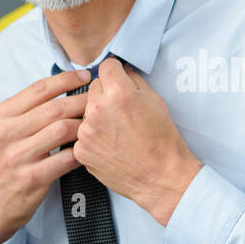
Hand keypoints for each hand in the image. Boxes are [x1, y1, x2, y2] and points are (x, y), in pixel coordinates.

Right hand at [0, 69, 89, 243]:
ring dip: (85, 125)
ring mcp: (18, 156)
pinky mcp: (32, 178)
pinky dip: (82, 151)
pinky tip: (89, 148)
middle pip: (54, 108)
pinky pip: (66, 158)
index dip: (66, 79)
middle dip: (83, 100)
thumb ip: (25, 112)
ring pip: (63, 130)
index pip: (39, 89)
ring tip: (97, 123)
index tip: (86, 76)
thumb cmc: (2, 165)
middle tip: (100, 98)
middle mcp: (5, 133)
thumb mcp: (2, 132)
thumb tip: (61, 88)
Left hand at [74, 57, 201, 225]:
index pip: (107, 66)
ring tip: (118, 132)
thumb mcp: (156, 101)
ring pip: (87, 111)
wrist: (161, 177)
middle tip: (122, 110)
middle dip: (106, 94)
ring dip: (98, 116)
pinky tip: (112, 146)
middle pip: (94, 87)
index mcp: (119, 93)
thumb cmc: (163, 141)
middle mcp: (98, 109)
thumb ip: (135, 81)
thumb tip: (123, 71)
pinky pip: (83, 134)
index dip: (116, 71)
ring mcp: (86, 131)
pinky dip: (94, 137)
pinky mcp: (81, 150)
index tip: (117, 77)